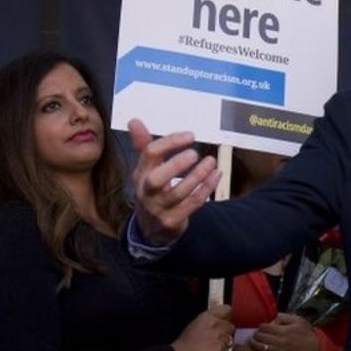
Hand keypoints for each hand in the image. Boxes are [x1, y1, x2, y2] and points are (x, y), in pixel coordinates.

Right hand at [128, 119, 220, 245]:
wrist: (150, 229)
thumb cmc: (152, 190)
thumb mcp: (145, 169)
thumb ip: (143, 145)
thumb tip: (134, 120)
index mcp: (140, 174)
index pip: (150, 154)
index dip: (170, 143)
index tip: (190, 136)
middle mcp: (146, 191)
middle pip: (156, 179)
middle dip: (176, 165)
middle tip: (194, 153)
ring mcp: (159, 208)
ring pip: (178, 193)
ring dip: (197, 176)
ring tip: (211, 162)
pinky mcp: (172, 221)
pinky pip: (192, 204)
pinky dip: (206, 188)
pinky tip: (216, 175)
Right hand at [171, 304, 233, 350]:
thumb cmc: (185, 342)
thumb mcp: (196, 324)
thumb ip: (210, 320)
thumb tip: (221, 320)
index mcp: (208, 316)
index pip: (226, 309)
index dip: (227, 316)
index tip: (225, 321)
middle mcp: (215, 324)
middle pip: (230, 326)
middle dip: (226, 332)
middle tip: (217, 338)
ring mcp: (220, 337)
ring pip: (230, 339)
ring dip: (224, 344)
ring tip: (212, 348)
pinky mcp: (221, 349)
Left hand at [246, 313, 320, 350]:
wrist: (316, 350)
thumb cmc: (307, 334)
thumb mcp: (299, 320)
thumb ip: (285, 317)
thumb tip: (274, 318)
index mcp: (284, 330)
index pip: (266, 327)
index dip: (261, 326)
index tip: (261, 327)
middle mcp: (281, 342)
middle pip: (261, 337)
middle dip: (256, 334)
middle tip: (256, 334)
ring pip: (261, 348)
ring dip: (254, 344)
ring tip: (252, 342)